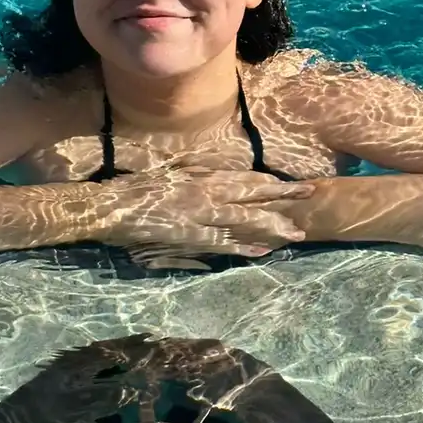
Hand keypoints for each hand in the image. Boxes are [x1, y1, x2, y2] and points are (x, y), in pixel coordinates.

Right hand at [90, 167, 316, 267]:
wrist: (109, 206)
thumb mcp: (171, 172)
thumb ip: (196, 170)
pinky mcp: (188, 235)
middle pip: (253, 193)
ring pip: (244, 218)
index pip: (246, 178)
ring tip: (296, 232)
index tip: (294, 183)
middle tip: (313, 194)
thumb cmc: (138, 189)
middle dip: (285, 195)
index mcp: (202, 176)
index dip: (272, 181)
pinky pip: (222, 242)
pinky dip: (243, 247)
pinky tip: (262, 252)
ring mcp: (198, 213)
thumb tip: (217, 170)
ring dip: (272, 224)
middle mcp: (206, 191)